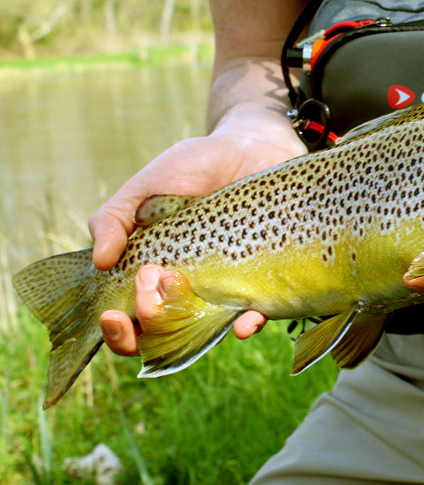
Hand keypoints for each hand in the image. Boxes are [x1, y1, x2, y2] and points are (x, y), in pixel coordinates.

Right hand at [93, 108, 304, 355]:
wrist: (251, 146)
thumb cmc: (194, 167)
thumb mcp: (145, 187)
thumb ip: (113, 219)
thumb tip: (99, 263)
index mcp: (153, 273)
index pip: (129, 321)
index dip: (117, 330)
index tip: (111, 314)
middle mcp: (188, 289)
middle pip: (162, 337)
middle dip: (148, 326)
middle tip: (151, 282)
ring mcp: (226, 287)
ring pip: (207, 332)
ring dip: (189, 327)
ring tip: (182, 290)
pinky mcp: (264, 281)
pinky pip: (257, 315)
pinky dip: (249, 325)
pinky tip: (245, 323)